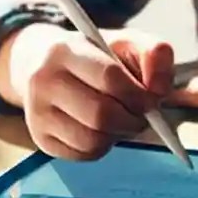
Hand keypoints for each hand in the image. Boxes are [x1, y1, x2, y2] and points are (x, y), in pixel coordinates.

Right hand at [0, 24, 173, 159]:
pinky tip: (101, 130)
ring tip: (121, 122)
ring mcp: (38, 113)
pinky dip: (102, 147)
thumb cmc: (94, 55)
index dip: (138, 94)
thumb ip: (155, 54)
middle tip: (140, 117)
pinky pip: (83, 154)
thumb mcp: (126, 43)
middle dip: (132, 121)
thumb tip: (159, 91)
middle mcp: (44, 81)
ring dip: (118, 136)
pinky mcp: (41, 139)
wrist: (41, 63)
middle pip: (101, 114)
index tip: (151, 100)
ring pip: (92, 140)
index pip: (109, 77)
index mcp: (65, 50)